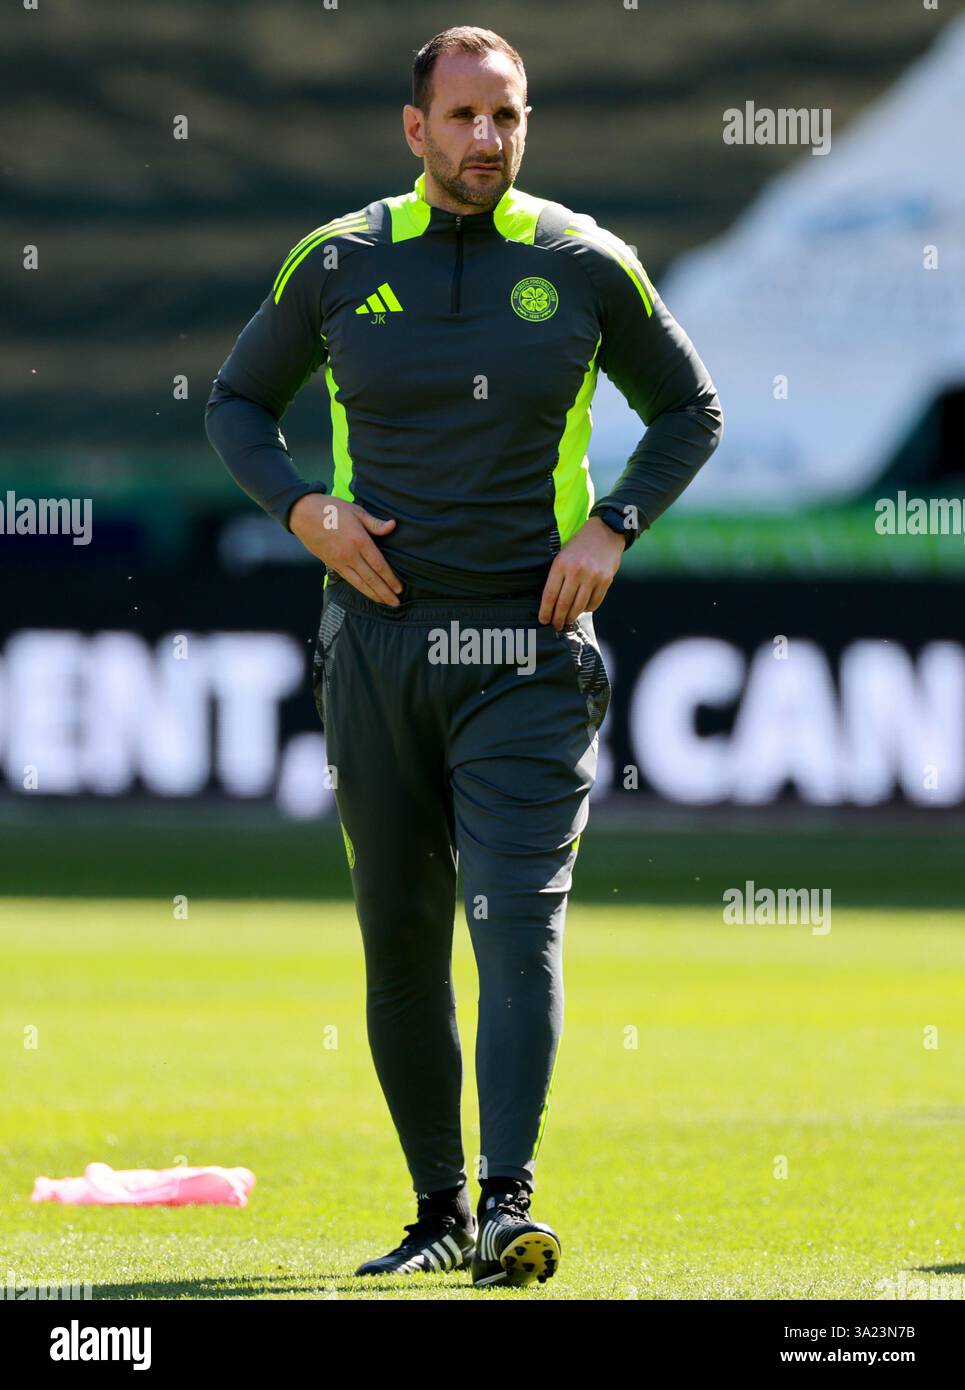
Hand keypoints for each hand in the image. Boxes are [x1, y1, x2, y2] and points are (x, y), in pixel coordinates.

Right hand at [289, 493, 401, 605]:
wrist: (303, 514)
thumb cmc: (331, 509)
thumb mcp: (356, 511)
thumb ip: (375, 522)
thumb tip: (393, 525)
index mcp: (359, 541)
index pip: (379, 565)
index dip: (391, 579)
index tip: (399, 588)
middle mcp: (350, 555)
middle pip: (371, 579)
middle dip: (385, 592)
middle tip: (396, 603)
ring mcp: (339, 561)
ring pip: (359, 583)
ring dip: (373, 594)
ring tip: (384, 602)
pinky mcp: (330, 564)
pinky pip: (348, 580)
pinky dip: (359, 588)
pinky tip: (366, 592)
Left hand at [538, 516, 624, 630]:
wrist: (606, 531)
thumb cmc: (580, 545)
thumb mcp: (563, 555)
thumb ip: (557, 576)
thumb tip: (551, 602)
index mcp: (561, 564)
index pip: (550, 595)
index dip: (545, 611)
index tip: (543, 620)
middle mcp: (576, 571)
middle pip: (564, 604)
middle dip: (558, 618)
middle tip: (555, 625)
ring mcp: (593, 577)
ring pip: (579, 606)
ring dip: (572, 617)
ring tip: (567, 620)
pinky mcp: (606, 580)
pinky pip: (594, 602)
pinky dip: (587, 609)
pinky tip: (582, 609)